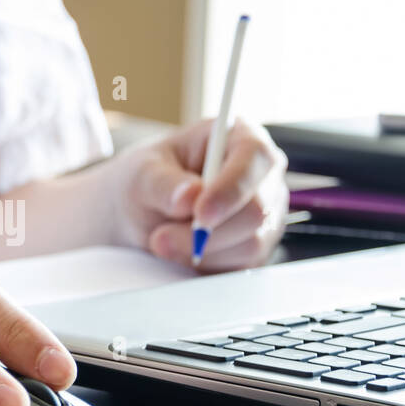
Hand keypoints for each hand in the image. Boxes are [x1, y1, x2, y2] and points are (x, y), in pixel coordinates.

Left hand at [111, 117, 288, 271]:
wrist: (140, 212)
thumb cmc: (147, 180)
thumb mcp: (142, 174)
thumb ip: (164, 184)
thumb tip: (190, 196)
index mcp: (240, 138)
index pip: (255, 158)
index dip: (231, 188)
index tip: (200, 213)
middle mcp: (260, 177)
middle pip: (257, 210)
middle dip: (208, 232)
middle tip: (161, 238)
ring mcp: (264, 216)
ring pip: (250, 245)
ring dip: (201, 251)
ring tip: (161, 241)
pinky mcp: (255, 250)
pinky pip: (240, 267)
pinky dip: (206, 266)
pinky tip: (181, 253)